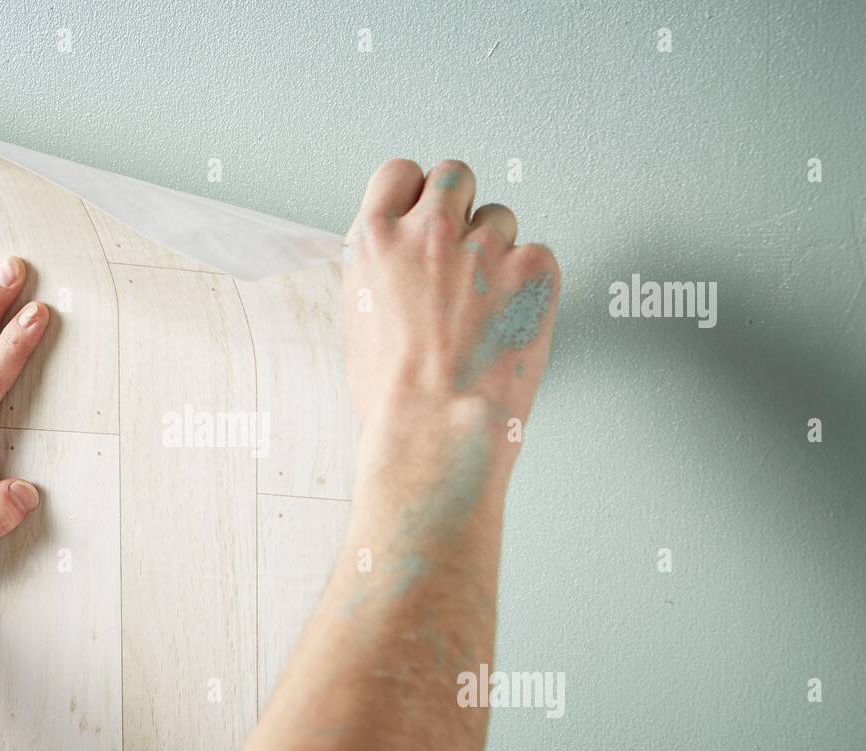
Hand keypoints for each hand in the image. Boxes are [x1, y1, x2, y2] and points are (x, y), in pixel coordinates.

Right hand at [342, 159, 558, 483]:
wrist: (434, 431)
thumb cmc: (393, 397)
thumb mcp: (358, 320)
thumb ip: (382, 272)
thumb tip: (401, 264)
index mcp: (374, 241)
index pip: (400, 172)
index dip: (416, 193)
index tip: (425, 213)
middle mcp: (427, 231)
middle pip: (455, 174)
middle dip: (462, 205)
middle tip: (464, 252)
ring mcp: (482, 247)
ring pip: (501, 217)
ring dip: (498, 251)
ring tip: (487, 307)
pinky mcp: (532, 269)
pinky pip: (539, 256)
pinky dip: (532, 285)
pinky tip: (513, 322)